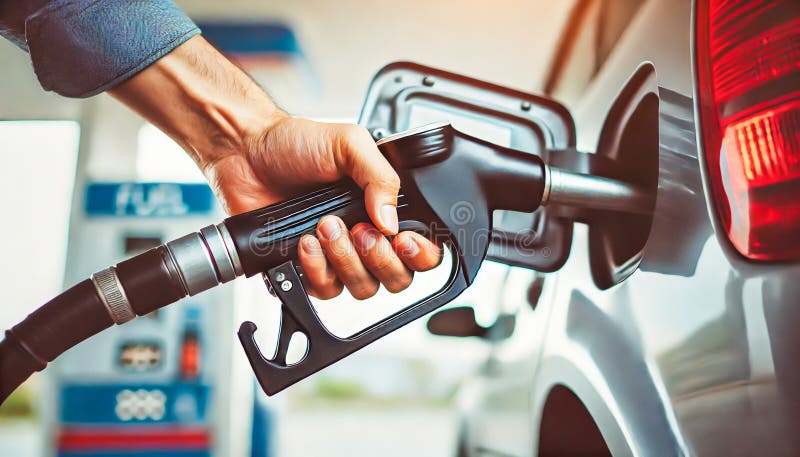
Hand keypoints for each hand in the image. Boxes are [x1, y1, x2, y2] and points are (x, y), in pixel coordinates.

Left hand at [108, 36, 440, 299]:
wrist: (246, 154)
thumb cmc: (296, 144)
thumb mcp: (349, 144)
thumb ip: (381, 177)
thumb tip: (392, 221)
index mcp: (384, 208)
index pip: (422, 248)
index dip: (419, 253)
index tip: (402, 239)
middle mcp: (365, 236)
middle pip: (396, 277)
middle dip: (378, 256)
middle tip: (358, 228)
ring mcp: (337, 257)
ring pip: (362, 288)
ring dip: (345, 260)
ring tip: (324, 227)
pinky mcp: (307, 270)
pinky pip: (325, 291)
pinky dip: (316, 270)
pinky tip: (304, 242)